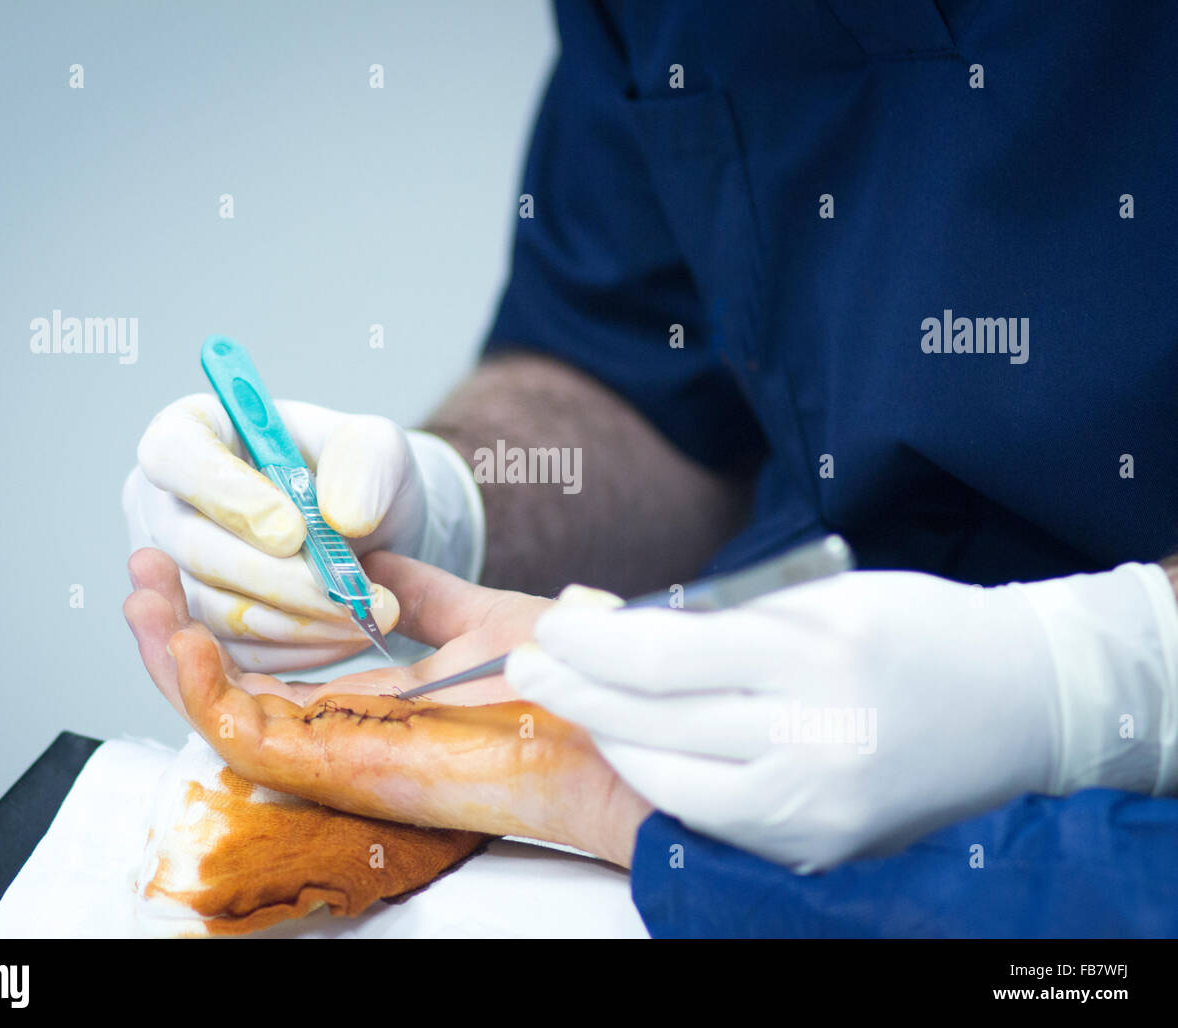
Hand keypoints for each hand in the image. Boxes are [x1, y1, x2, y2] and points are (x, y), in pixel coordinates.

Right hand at [122, 393, 483, 670]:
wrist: (371, 532)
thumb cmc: (356, 474)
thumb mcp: (377, 446)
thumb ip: (365, 462)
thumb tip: (342, 516)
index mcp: (193, 430)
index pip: (174, 454)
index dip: (227, 496)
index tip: (293, 530)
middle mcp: (166, 502)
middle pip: (194, 546)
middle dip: (279, 578)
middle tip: (349, 595)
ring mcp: (175, 571)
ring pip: (216, 609)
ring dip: (297, 621)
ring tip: (365, 616)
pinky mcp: (202, 627)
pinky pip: (238, 651)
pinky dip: (299, 649)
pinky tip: (349, 636)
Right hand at [123, 547, 651, 864]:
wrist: (612, 719)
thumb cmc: (561, 678)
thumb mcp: (478, 614)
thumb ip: (420, 590)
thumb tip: (369, 552)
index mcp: (371, 703)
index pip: (270, 672)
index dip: (219, 620)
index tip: (186, 559)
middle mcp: (344, 734)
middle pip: (229, 694)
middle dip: (169, 631)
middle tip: (137, 567)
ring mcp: (339, 754)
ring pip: (221, 718)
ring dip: (167, 656)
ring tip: (136, 590)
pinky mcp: (342, 766)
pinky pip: (248, 738)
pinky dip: (203, 688)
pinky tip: (183, 631)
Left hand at [506, 564, 1177, 871]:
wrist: (1015, 703)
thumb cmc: (912, 629)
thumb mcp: (818, 596)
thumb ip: (718, 617)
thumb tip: (615, 628)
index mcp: (820, 655)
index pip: (668, 657)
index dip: (591, 645)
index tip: (549, 627)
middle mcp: (818, 740)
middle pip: (658, 723)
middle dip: (579, 693)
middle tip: (529, 666)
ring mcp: (818, 808)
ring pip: (671, 782)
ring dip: (610, 740)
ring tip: (575, 701)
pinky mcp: (818, 847)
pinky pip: (711, 816)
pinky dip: (663, 779)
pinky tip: (635, 744)